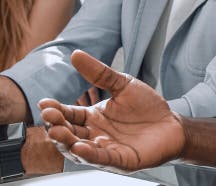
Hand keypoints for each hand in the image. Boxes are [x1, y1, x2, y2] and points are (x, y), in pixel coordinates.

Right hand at [39, 50, 184, 172]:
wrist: (171, 123)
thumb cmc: (146, 107)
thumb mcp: (123, 85)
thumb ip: (100, 73)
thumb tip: (76, 54)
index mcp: (92, 118)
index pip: (68, 114)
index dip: (55, 110)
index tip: (44, 103)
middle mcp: (94, 135)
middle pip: (68, 134)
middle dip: (56, 126)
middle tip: (49, 116)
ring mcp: (106, 149)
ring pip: (79, 150)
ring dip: (67, 142)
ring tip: (57, 131)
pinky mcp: (121, 161)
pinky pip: (102, 159)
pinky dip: (90, 155)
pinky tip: (80, 147)